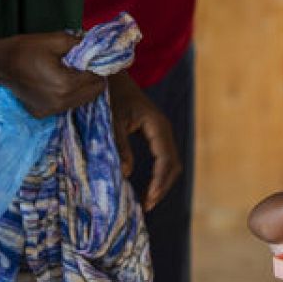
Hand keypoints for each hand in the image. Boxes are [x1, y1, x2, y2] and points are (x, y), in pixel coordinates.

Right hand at [0, 32, 105, 116]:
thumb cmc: (25, 49)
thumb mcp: (56, 40)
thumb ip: (80, 45)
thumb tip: (97, 48)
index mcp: (66, 85)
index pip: (96, 79)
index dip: (98, 67)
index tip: (96, 58)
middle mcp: (61, 102)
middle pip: (92, 93)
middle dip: (93, 79)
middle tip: (86, 65)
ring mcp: (51, 110)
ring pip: (81, 101)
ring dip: (82, 88)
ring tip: (73, 72)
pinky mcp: (42, 113)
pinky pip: (66, 105)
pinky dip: (68, 95)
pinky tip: (59, 82)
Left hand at [109, 73, 182, 210]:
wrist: (109, 75)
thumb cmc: (109, 96)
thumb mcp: (111, 121)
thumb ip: (118, 145)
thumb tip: (125, 173)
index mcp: (157, 125)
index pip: (166, 160)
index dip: (159, 182)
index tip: (148, 200)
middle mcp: (163, 129)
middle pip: (173, 164)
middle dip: (163, 186)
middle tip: (146, 206)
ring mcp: (160, 131)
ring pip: (170, 162)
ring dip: (162, 182)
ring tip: (147, 201)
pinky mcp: (153, 133)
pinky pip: (163, 158)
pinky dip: (158, 174)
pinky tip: (147, 185)